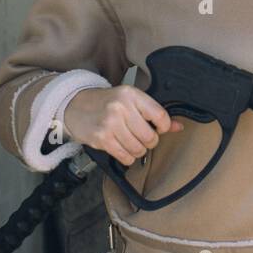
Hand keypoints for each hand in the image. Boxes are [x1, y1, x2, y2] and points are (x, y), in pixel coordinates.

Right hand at [63, 85, 183, 166]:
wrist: (74, 105)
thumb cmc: (106, 102)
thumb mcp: (131, 101)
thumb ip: (155, 114)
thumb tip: (178, 127)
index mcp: (132, 95)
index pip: (161, 116)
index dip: (163, 127)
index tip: (157, 128)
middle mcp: (121, 108)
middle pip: (151, 137)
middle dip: (149, 141)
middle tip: (141, 137)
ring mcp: (110, 124)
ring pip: (139, 149)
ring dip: (138, 150)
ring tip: (130, 142)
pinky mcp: (101, 139)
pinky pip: (125, 157)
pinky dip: (128, 157)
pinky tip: (122, 149)